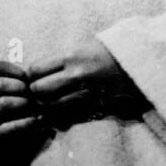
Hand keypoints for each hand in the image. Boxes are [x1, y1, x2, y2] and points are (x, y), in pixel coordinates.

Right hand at [0, 60, 49, 159]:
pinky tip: (40, 122)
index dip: (19, 71)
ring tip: (41, 108)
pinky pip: (12, 126)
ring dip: (27, 104)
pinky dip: (29, 123)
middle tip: (39, 95)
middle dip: (24, 88)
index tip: (32, 80)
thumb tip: (37, 76)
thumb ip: (11, 84)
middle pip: (1, 83)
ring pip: (5, 102)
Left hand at [26, 38, 146, 126]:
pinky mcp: (96, 106)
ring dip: (46, 107)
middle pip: (40, 90)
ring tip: (48, 102)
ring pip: (52, 107)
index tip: (33, 76)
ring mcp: (87, 92)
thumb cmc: (103, 53)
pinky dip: (60, 117)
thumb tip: (31, 73)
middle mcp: (78, 75)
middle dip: (35, 92)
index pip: (35, 69)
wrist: (135, 61)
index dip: (30, 75)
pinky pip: (70, 117)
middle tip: (38, 92)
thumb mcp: (80, 48)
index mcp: (72, 56)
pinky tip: (60, 112)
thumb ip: (57, 61)